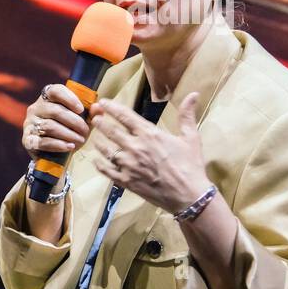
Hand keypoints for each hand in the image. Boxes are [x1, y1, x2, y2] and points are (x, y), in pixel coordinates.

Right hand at [23, 83, 90, 161]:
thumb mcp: (83, 122)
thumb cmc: (70, 132)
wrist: (56, 154)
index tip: (82, 109)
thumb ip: (92, 114)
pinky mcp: (27, 140)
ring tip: (80, 140)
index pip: (55, 91)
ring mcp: (29, 124)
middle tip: (85, 131)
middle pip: (54, 111)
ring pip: (49, 126)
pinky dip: (57, 144)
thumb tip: (98, 107)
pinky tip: (69, 146)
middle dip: (74, 122)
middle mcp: (35, 108)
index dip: (69, 98)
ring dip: (68, 134)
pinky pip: (42, 141)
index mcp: (47, 98)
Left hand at [88, 91, 210, 212]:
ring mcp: (128, 165)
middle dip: (100, 123)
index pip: (125, 116)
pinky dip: (99, 164)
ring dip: (98, 143)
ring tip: (94, 138)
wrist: (188, 195)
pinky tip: (96, 160)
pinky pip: (107, 170)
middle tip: (94, 118)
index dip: (112, 108)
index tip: (103, 102)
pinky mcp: (126, 181)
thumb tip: (193, 94)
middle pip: (111, 131)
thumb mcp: (191, 137)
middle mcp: (135, 147)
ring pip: (106, 150)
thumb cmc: (190, 165)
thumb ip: (187, 115)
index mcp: (149, 134)